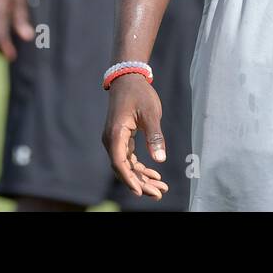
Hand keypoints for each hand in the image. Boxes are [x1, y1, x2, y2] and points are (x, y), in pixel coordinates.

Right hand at [101, 74, 170, 199]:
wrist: (128, 78)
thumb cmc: (139, 93)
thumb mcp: (151, 113)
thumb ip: (155, 136)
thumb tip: (160, 160)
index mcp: (116, 134)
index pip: (120, 163)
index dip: (130, 179)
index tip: (142, 192)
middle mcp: (111, 140)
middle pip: (123, 168)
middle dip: (141, 183)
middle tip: (160, 194)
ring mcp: (115, 140)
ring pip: (126, 166)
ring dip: (142, 177)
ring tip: (161, 187)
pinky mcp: (121, 139)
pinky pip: (128, 159)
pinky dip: (140, 168)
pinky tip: (154, 175)